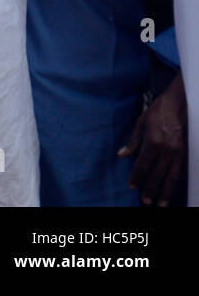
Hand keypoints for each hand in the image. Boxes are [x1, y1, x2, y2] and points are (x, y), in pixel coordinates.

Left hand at [119, 73, 185, 205]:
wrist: (177, 104)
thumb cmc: (157, 112)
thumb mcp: (140, 124)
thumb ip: (132, 142)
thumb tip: (122, 155)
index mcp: (153, 142)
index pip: (143, 165)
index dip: (137, 177)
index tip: (132, 186)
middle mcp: (166, 150)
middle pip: (157, 174)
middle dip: (151, 189)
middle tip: (146, 201)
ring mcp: (177, 152)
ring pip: (171, 177)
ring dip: (166, 191)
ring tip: (161, 203)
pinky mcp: (185, 152)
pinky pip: (180, 171)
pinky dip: (175, 182)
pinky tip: (172, 189)